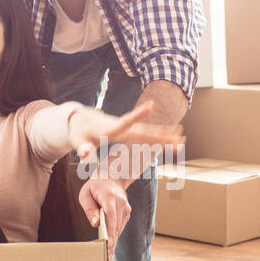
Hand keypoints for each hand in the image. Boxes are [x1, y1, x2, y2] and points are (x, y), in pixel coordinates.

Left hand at [68, 101, 184, 162]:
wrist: (82, 120)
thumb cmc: (79, 133)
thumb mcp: (78, 141)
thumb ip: (82, 148)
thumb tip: (85, 155)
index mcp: (110, 129)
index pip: (125, 123)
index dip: (136, 115)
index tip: (150, 105)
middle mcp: (122, 126)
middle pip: (144, 130)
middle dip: (161, 134)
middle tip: (179, 137)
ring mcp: (127, 128)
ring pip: (148, 131)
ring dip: (164, 134)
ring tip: (182, 137)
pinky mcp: (129, 130)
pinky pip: (146, 133)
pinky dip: (158, 135)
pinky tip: (171, 137)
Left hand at [78, 174, 130, 260]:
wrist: (113, 176)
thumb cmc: (96, 185)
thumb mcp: (86, 193)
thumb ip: (89, 208)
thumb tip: (95, 224)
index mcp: (110, 199)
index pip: (111, 219)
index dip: (109, 234)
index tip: (108, 247)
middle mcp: (121, 206)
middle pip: (115, 230)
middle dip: (110, 249)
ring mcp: (126, 211)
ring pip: (117, 232)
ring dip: (111, 248)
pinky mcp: (126, 215)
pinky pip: (118, 229)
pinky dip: (113, 240)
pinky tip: (108, 253)